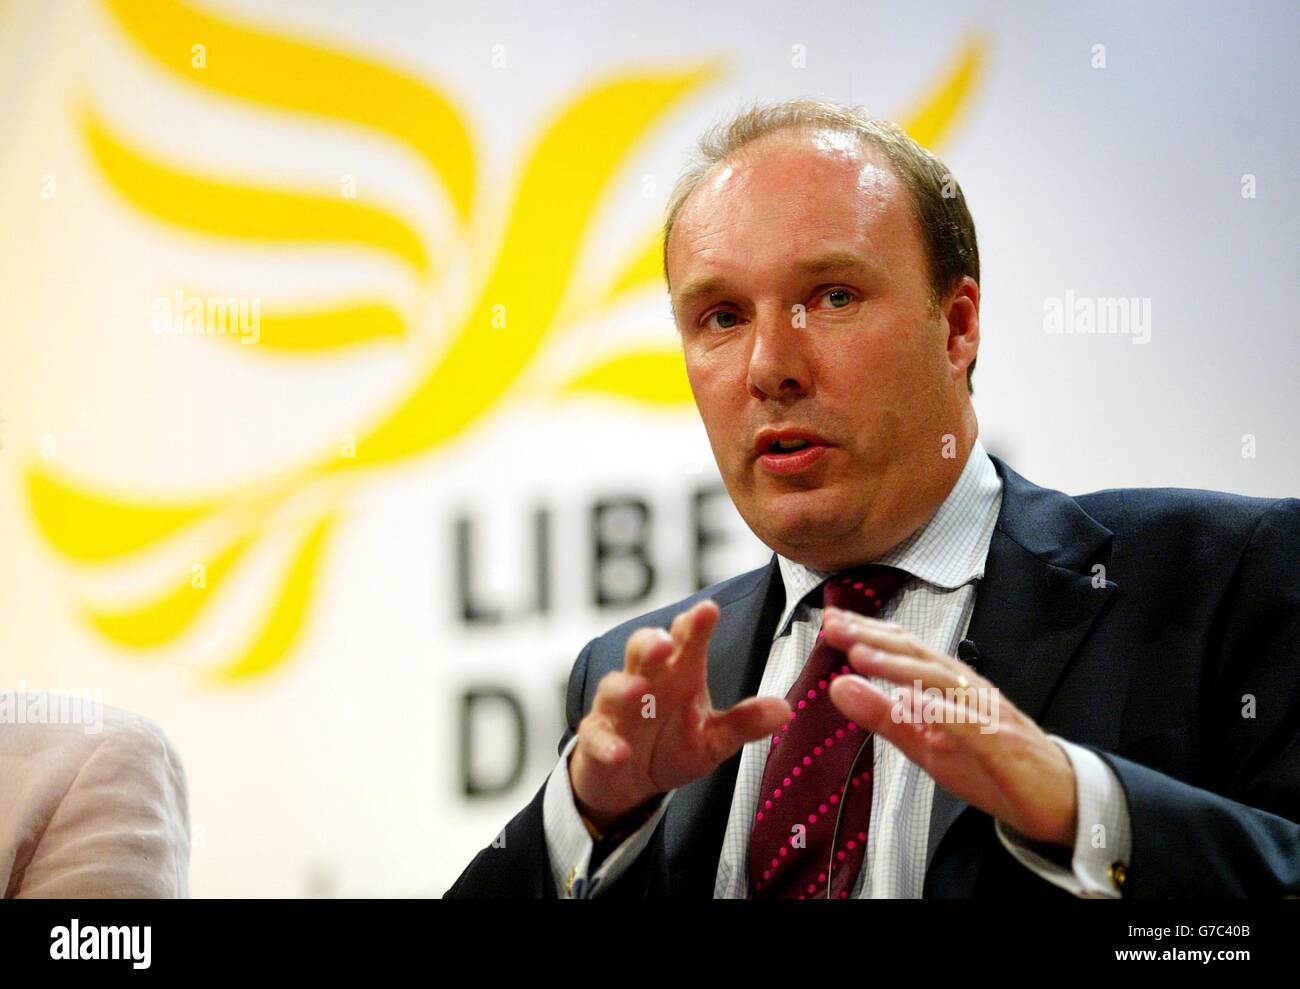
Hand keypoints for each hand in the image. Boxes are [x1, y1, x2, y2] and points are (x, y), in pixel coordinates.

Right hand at [569, 599, 791, 832]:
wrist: (627, 782)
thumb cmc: (670, 746)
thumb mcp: (713, 740)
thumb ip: (744, 723)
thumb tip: (785, 710)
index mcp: (679, 675)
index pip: (686, 641)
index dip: (694, 625)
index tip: (707, 611)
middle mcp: (646, 683)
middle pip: (643, 651)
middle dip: (651, 642)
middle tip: (665, 642)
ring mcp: (617, 710)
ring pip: (614, 687)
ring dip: (624, 687)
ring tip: (637, 690)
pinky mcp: (596, 739)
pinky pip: (597, 737)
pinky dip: (607, 744)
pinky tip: (621, 753)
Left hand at [820, 608, 1077, 846]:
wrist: (1058, 798)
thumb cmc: (989, 763)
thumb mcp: (924, 743)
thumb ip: (882, 716)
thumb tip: (838, 687)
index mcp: (947, 685)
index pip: (903, 649)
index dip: (866, 632)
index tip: (828, 620)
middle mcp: (967, 688)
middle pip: (919, 655)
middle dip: (874, 638)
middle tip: (835, 627)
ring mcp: (987, 713)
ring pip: (942, 681)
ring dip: (900, 667)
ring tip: (861, 656)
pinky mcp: (1004, 744)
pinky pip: (972, 724)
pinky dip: (944, 712)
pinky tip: (916, 703)